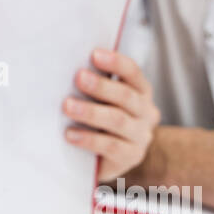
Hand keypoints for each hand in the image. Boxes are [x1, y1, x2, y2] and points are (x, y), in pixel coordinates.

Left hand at [63, 48, 159, 181]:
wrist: (113, 158)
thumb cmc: (102, 120)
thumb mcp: (104, 100)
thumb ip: (95, 85)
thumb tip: (68, 66)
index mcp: (141, 92)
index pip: (132, 73)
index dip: (115, 63)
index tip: (94, 54)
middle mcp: (146, 112)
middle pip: (126, 96)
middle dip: (101, 86)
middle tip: (79, 77)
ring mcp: (141, 136)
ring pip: (118, 120)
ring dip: (91, 112)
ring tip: (68, 106)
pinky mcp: (131, 157)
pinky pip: (110, 146)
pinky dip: (89, 139)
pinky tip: (70, 134)